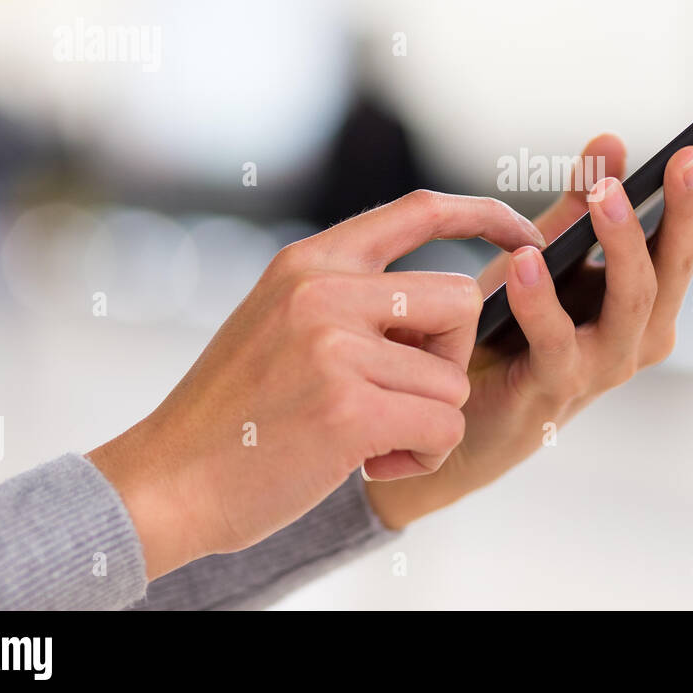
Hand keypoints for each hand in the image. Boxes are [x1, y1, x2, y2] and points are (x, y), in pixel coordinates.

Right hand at [88, 191, 543, 579]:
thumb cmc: (235, 413)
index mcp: (310, 260)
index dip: (487, 215)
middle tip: (394, 398)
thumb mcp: (280, 321)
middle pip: (461, 302)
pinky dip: (422, 457)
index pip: (421, 210)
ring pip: (453, 379)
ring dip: (427, 421)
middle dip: (448, 360)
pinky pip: (444, 426)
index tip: (526, 235)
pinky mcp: (349, 408)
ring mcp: (334, 346)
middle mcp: (324, 290)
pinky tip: (370, 464)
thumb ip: (347, 297)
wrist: (166, 482)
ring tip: (365, 439)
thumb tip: (443, 299)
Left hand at [365, 92, 692, 527]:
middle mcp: (645, 327)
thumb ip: (578, 207)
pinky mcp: (556, 387)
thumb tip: (611, 140)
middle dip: (689, 203)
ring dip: (622, 244)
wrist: (461, 414)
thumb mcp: (545, 254)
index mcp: (652, 288)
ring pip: (633, 298)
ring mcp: (607, 362)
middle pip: (680, 256)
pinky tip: (524, 262)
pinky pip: (556, 339)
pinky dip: (540, 300)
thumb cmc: (509, 329)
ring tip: (606, 196)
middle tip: (691, 152)